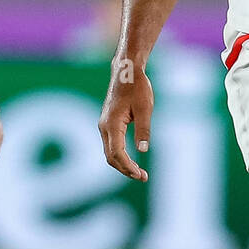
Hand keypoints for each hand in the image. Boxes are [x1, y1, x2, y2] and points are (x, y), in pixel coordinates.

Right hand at [99, 60, 153, 181]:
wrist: (126, 71)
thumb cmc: (137, 88)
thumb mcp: (145, 108)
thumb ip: (143, 129)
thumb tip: (142, 150)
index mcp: (112, 124)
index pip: (117, 153)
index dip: (128, 167)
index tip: (141, 175)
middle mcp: (104, 126)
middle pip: (110, 157)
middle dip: (125, 169)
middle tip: (143, 177)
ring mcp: (104, 125)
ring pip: (109, 152)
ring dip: (122, 164)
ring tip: (139, 172)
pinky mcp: (107, 123)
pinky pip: (111, 145)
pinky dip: (119, 156)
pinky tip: (131, 160)